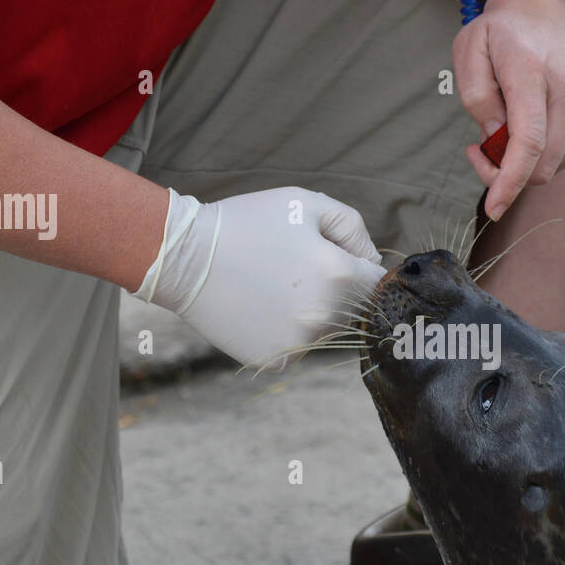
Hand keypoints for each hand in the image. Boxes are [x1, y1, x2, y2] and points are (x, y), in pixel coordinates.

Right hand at [133, 187, 386, 369]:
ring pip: (324, 331)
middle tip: (295, 269)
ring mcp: (299, 343)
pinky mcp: (275, 361)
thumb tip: (374, 260)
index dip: (363, 270)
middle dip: (336, 291)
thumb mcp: (307, 204)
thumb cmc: (248, 222)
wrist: (184, 256)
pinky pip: (294, 347)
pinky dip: (283, 332)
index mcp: (340, 276)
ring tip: (273, 286)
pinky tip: (258, 307)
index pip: (379, 285)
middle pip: (354, 311)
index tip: (339, 260)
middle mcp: (325, 317)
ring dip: (312, 313)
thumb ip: (353, 228)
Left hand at [453, 0, 564, 220]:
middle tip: (478, 150)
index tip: (493, 208)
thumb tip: (495, 139)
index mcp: (533, 73)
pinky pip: (562, 159)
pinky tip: (524, 132)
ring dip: (521, 166)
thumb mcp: (470, 50)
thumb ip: (476, 97)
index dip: (509, 182)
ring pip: (551, 167)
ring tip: (499, 134)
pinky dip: (539, 158)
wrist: (549, 8)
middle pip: (539, 165)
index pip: (527, 142)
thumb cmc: (503, 31)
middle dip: (505, 175)